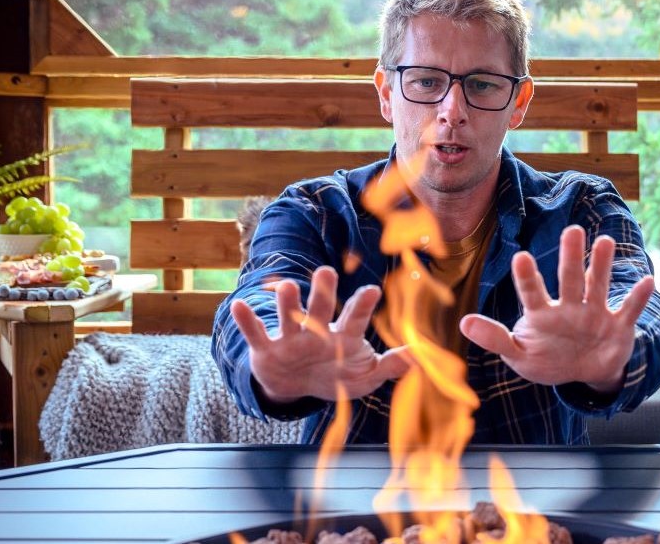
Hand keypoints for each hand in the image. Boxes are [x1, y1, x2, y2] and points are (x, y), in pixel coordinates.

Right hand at [229, 266, 410, 402]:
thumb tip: (422, 357)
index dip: (363, 306)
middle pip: (321, 309)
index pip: (354, 319)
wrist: (297, 388)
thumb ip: (391, 366)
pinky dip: (246, 321)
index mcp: (343, 337)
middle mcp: (316, 332)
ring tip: (287, 286)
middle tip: (326, 272)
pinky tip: (237, 304)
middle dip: (323, 292)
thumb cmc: (336, 375)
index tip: (372, 291)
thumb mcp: (365, 377)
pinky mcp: (266, 350)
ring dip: (287, 303)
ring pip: (288, 317)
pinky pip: (255, 334)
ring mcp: (291, 340)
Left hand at [460, 225, 654, 393]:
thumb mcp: (519, 355)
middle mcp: (569, 306)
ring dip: (600, 265)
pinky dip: (638, 298)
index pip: (532, 292)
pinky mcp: (618, 325)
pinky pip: (629, 309)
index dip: (527, 277)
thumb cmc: (547, 359)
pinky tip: (648, 281)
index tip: (522, 257)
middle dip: (570, 256)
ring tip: (605, 242)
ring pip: (597, 285)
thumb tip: (464, 322)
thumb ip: (496, 338)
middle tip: (572, 230)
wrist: (584, 374)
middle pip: (568, 278)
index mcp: (542, 313)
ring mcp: (595, 313)